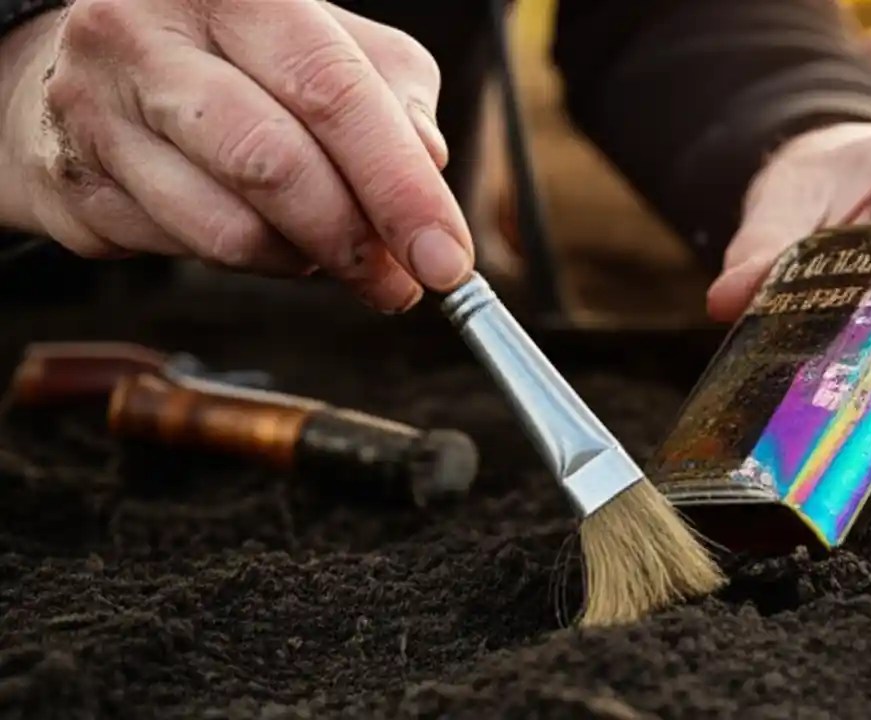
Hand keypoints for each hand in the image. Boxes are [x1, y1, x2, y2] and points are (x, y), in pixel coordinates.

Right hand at [0, 0, 470, 312]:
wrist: (91, 62)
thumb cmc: (234, 53)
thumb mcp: (330, 43)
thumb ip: (392, 99)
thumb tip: (429, 173)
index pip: (334, 94)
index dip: (401, 189)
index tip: (446, 259)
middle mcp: (149, 35)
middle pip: (274, 165)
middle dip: (356, 243)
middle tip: (400, 281)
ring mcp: (96, 110)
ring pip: (229, 230)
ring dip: (303, 261)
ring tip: (328, 249)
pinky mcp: (74, 184)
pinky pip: (187, 254)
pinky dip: (249, 264)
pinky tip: (263, 235)